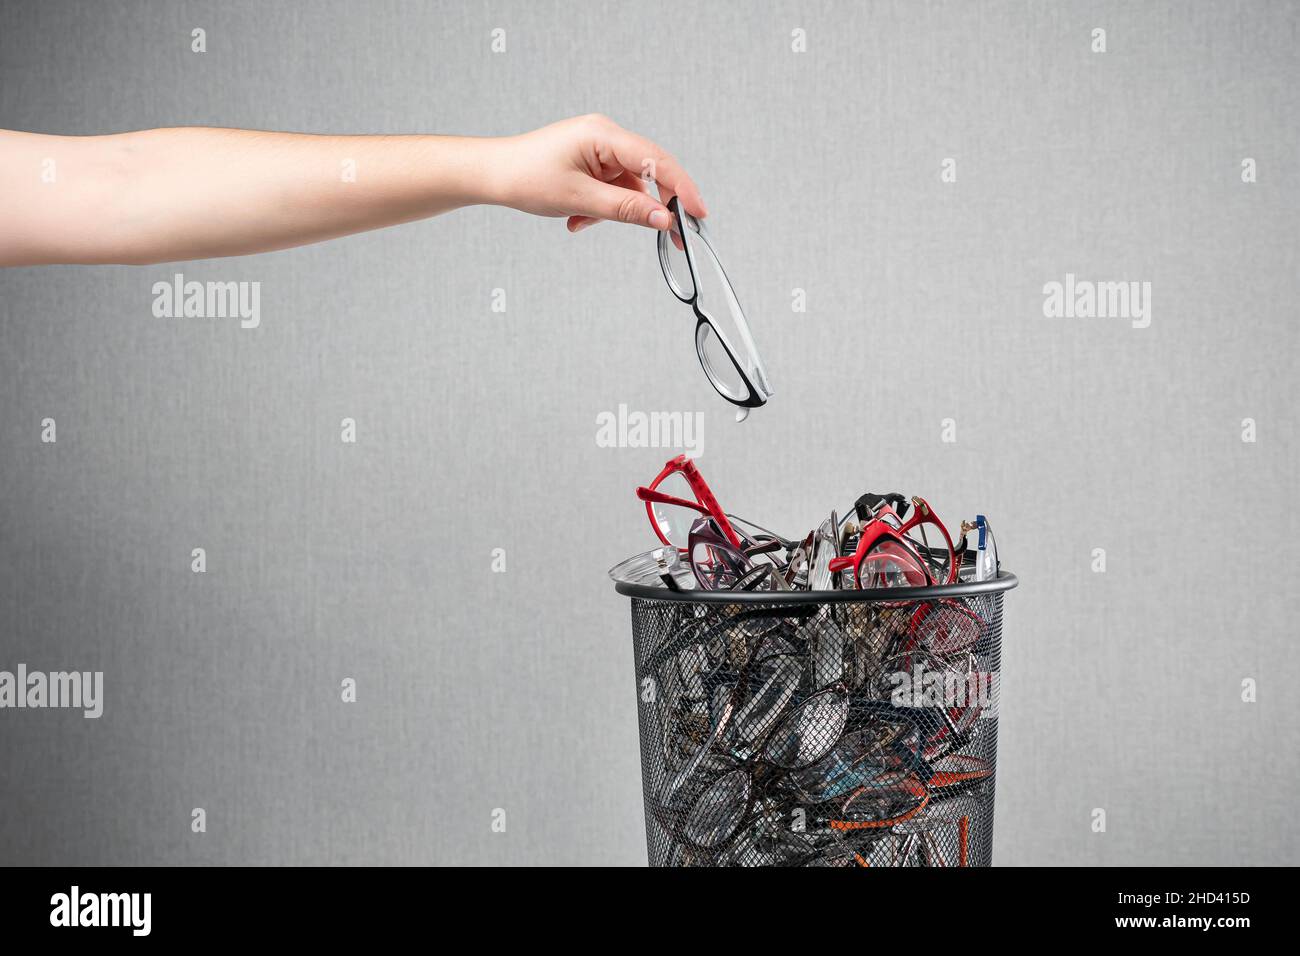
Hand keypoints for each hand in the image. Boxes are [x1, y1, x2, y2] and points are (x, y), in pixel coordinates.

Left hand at [487, 114, 706, 232]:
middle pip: (649, 172)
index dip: (682, 189)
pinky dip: (601, 208)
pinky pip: (612, 188)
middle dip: (654, 206)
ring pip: (629, 185)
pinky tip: (577, 219)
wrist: (492, 175)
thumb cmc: (526, 178)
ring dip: (615, 211)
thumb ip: (626, 209)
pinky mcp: (592, 162)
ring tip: (582, 222)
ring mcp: (599, 148)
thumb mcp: (580, 199)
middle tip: (674, 236)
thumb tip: (663, 219)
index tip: (699, 214)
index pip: (656, 160)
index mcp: (603, 134)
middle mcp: (606, 135)